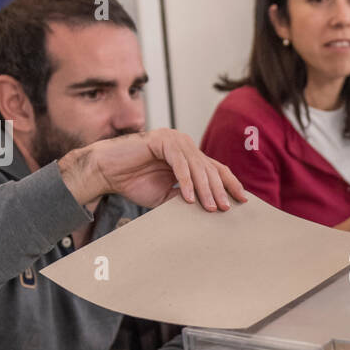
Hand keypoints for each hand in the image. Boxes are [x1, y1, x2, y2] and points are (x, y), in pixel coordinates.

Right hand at [58, 128, 247, 210]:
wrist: (107, 172)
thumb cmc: (134, 182)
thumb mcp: (167, 195)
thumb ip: (187, 197)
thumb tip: (209, 209)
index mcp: (189, 155)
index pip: (216, 168)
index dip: (230, 183)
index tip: (243, 200)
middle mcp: (185, 144)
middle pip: (210, 167)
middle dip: (219, 190)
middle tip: (226, 208)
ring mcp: (174, 140)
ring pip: (197, 166)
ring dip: (205, 188)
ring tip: (210, 207)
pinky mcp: (162, 141)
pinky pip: (179, 163)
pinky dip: (185, 181)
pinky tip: (188, 197)